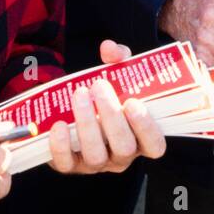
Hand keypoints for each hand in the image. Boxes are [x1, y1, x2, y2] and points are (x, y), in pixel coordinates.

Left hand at [47, 40, 165, 174]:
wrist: (76, 106)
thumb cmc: (106, 94)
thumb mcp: (118, 75)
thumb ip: (119, 60)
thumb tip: (109, 48)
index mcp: (140, 138)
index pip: (155, 145)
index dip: (146, 127)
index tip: (132, 102)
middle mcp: (121, 156)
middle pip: (124, 148)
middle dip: (112, 116)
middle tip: (99, 86)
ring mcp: (97, 163)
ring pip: (96, 155)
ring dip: (88, 124)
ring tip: (80, 94)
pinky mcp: (71, 165)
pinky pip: (66, 163)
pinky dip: (61, 145)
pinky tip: (59, 124)